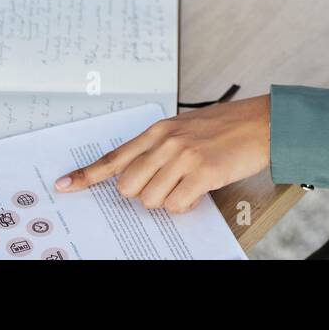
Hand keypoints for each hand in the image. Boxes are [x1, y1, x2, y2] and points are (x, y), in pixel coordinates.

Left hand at [54, 95, 270, 213]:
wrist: (263, 123)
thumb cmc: (227, 127)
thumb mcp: (185, 128)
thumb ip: (160, 147)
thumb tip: (139, 177)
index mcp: (159, 130)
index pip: (114, 157)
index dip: (86, 175)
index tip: (65, 185)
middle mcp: (166, 142)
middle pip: (128, 187)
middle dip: (144, 194)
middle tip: (168, 184)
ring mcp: (184, 156)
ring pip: (151, 200)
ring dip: (167, 201)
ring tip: (188, 185)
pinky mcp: (203, 172)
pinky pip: (177, 205)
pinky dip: (185, 205)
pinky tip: (199, 191)